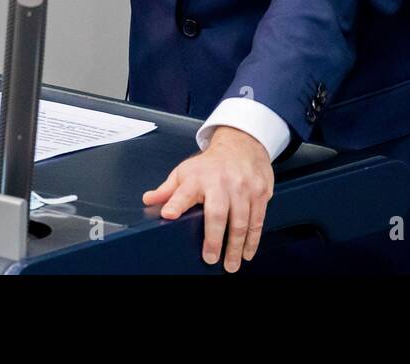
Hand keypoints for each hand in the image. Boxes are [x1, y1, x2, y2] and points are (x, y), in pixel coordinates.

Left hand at [142, 125, 273, 272]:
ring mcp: (244, 186)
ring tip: (231, 264)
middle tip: (210, 259)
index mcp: (198, 177)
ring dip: (236, 246)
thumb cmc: (210, 164)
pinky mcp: (260, 191)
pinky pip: (258, 219)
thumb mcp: (186, 171)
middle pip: (217, 213)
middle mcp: (221, 182)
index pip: (184, 192)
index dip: (176, 203)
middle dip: (214, 239)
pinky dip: (253, 238)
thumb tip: (148, 200)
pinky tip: (247, 251)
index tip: (169, 214)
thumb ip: (168, 189)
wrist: (242, 144)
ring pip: (241, 220)